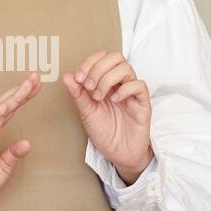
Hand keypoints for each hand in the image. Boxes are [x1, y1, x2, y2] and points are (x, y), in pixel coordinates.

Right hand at [0, 73, 40, 210]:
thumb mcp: (1, 171)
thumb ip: (12, 156)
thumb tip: (28, 143)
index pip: (9, 113)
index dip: (23, 99)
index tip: (37, 86)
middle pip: (4, 107)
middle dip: (20, 91)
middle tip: (36, 77)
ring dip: (11, 98)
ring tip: (27, 85)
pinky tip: (5, 106)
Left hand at [62, 51, 152, 184]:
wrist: (118, 154)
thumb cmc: (104, 132)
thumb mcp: (86, 112)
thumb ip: (78, 94)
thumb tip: (67, 77)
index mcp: (107, 82)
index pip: (102, 58)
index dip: (90, 62)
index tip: (79, 78)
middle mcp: (120, 84)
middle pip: (116, 57)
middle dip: (98, 68)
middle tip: (89, 86)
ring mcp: (132, 92)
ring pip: (126, 68)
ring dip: (108, 79)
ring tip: (99, 96)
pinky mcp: (143, 104)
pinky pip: (139, 86)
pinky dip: (125, 89)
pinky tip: (115, 99)